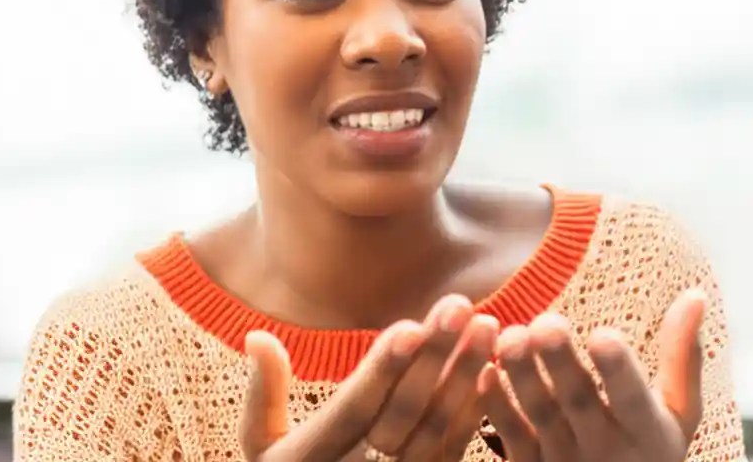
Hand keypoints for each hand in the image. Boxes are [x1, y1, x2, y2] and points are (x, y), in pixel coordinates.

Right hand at [241, 294, 499, 461]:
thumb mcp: (263, 450)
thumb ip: (263, 396)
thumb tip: (258, 336)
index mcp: (313, 457)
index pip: (354, 409)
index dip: (382, 369)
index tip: (410, 326)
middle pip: (405, 414)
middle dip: (435, 358)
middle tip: (461, 306)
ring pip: (439, 429)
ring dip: (465, 377)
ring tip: (488, 326)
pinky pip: (455, 449)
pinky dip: (476, 410)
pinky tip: (494, 369)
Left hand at [477, 289, 707, 461]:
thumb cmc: (652, 452)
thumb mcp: (680, 414)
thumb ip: (684, 356)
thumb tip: (696, 294)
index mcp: (649, 432)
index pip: (634, 399)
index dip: (619, 370)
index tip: (604, 334)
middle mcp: (607, 451)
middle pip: (579, 403)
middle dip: (562, 364)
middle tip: (545, 323)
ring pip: (539, 416)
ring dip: (523, 377)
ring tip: (509, 335)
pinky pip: (511, 437)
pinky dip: (497, 405)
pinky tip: (484, 369)